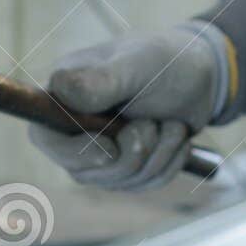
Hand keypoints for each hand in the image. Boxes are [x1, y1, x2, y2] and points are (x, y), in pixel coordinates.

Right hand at [29, 23, 228, 190]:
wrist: (202, 77)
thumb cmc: (166, 60)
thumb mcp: (139, 63)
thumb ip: (101, 79)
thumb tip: (62, 91)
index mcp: (65, 94)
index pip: (44, 136)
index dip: (72, 152)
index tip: (110, 148)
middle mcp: (74, 126)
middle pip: (83, 170)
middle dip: (130, 153)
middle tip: (152, 121)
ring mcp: (99, 150)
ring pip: (117, 181)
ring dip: (155, 154)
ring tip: (169, 123)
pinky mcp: (124, 167)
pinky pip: (142, 184)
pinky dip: (167, 163)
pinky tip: (176, 137)